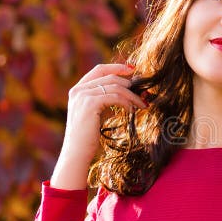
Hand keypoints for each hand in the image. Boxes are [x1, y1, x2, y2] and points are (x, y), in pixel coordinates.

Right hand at [50, 63, 147, 189]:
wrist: (77, 152)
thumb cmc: (88, 137)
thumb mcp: (97, 114)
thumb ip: (106, 100)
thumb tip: (129, 93)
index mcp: (78, 89)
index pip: (99, 70)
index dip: (117, 67)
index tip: (133, 69)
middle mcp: (78, 90)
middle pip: (110, 77)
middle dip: (130, 84)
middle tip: (144, 93)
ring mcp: (83, 96)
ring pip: (115, 87)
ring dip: (132, 95)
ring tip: (143, 105)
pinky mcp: (89, 104)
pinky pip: (114, 97)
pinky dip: (127, 102)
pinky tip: (132, 110)